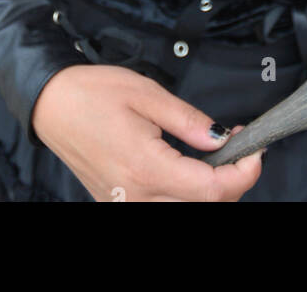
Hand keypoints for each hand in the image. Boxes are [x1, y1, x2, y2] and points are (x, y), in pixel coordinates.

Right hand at [31, 64, 262, 201]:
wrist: (51, 105)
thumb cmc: (92, 93)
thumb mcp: (146, 93)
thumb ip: (188, 120)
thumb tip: (222, 137)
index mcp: (145, 168)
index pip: (211, 190)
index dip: (243, 172)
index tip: (255, 148)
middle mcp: (136, 197)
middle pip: (204, 208)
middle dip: (233, 182)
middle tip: (241, 147)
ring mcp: (127, 205)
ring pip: (186, 213)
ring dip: (212, 191)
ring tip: (219, 156)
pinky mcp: (122, 204)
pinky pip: (165, 209)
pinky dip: (188, 195)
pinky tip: (193, 169)